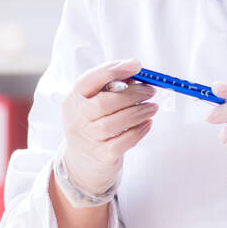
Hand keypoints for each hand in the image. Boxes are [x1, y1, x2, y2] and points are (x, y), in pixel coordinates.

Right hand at [59, 58, 157, 194]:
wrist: (80, 162)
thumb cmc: (92, 124)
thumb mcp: (93, 102)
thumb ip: (111, 87)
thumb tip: (136, 72)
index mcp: (74, 98)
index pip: (90, 80)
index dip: (114, 70)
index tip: (136, 65)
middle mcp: (77, 118)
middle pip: (104, 103)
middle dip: (132, 94)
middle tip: (150, 91)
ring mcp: (88, 138)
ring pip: (115, 123)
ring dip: (138, 112)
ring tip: (152, 107)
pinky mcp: (101, 155)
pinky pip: (123, 142)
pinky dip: (138, 131)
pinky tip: (147, 124)